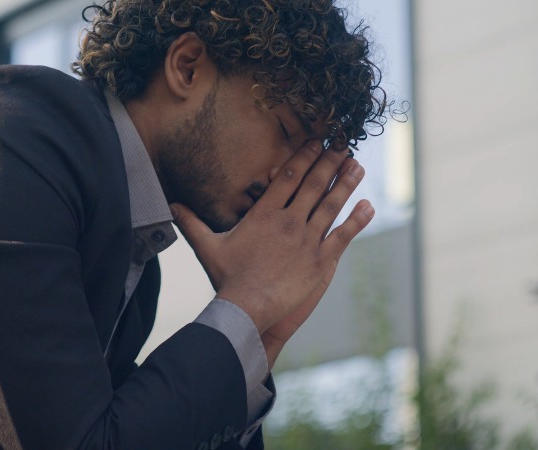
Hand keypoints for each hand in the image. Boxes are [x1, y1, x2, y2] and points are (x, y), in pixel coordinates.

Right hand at [171, 140, 373, 347]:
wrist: (247, 309)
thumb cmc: (227, 279)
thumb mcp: (207, 247)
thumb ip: (192, 223)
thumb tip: (170, 207)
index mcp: (264, 214)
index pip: (288, 176)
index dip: (304, 156)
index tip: (316, 141)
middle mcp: (288, 221)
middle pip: (314, 184)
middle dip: (330, 160)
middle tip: (343, 142)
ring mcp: (307, 240)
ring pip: (331, 205)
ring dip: (347, 182)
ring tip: (358, 165)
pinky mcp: (321, 261)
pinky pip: (343, 235)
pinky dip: (357, 219)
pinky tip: (369, 205)